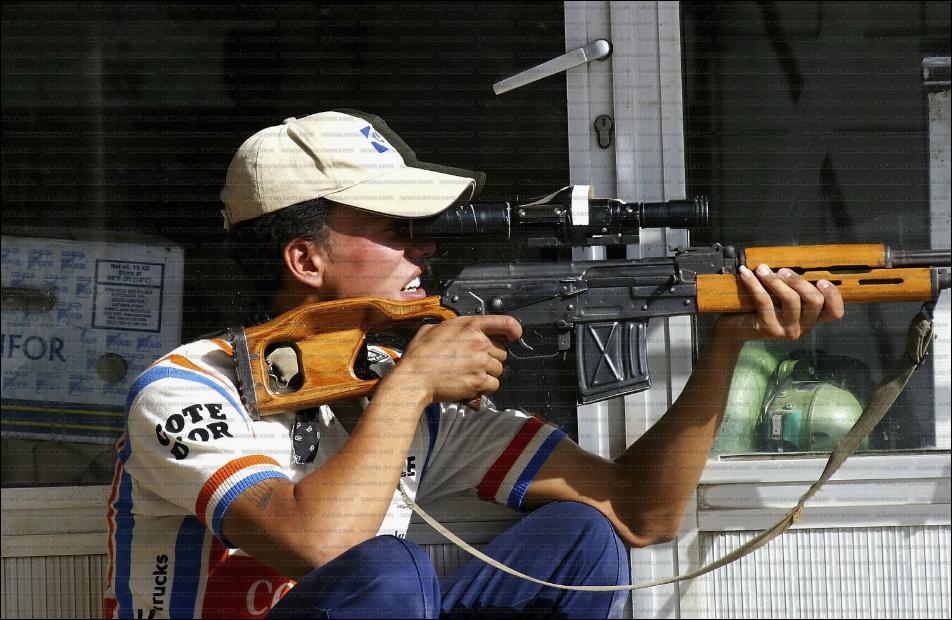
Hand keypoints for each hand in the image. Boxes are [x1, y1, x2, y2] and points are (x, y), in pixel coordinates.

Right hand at [387, 315, 522, 402]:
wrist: (414, 378)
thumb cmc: (419, 356)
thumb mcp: (432, 329)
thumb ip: (450, 327)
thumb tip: (454, 331)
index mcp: (469, 326)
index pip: (505, 322)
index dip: (514, 329)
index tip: (514, 335)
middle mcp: (479, 342)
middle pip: (501, 351)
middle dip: (490, 357)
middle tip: (474, 362)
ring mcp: (481, 362)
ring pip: (498, 369)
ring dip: (487, 373)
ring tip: (469, 374)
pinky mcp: (480, 381)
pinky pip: (494, 385)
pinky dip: (485, 387)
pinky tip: (470, 384)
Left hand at [713, 264, 844, 343]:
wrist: (734, 328)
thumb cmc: (758, 308)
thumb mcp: (779, 298)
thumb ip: (791, 286)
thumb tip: (791, 261)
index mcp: (810, 318)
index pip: (835, 312)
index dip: (833, 296)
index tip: (822, 280)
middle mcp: (803, 327)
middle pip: (814, 301)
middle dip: (799, 281)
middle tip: (782, 270)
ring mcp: (787, 330)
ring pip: (791, 300)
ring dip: (776, 280)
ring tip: (761, 269)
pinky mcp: (769, 329)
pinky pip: (765, 301)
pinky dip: (755, 284)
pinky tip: (745, 273)